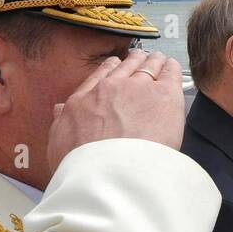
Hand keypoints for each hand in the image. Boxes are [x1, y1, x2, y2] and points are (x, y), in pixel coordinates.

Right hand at [46, 50, 185, 174]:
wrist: (110, 171)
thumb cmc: (85, 166)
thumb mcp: (58, 144)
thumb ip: (61, 123)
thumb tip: (60, 111)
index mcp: (85, 101)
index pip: (100, 77)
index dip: (110, 68)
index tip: (115, 65)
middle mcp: (111, 89)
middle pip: (125, 67)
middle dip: (133, 62)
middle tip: (141, 59)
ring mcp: (138, 89)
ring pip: (148, 67)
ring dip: (154, 62)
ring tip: (159, 61)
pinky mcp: (164, 96)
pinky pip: (170, 74)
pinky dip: (172, 69)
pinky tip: (173, 67)